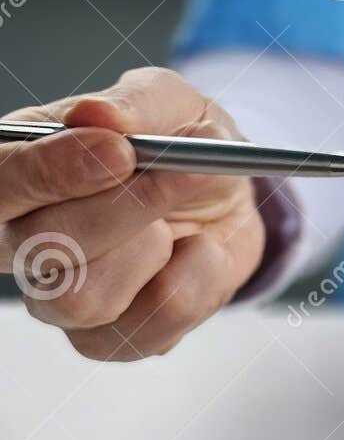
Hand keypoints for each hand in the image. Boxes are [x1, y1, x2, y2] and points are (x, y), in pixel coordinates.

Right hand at [2, 68, 264, 358]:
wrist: (227, 193)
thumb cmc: (179, 140)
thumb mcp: (172, 102)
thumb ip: (137, 105)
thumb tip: (98, 115)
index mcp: (18, 170)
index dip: (49, 173)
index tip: (118, 153)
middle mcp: (21, 239)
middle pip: (41, 246)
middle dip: (128, 209)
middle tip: (186, 172)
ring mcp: (56, 296)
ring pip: (82, 299)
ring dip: (154, 252)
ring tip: (179, 221)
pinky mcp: (103, 337)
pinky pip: (138, 335)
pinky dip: (190, 289)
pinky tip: (198, 253)